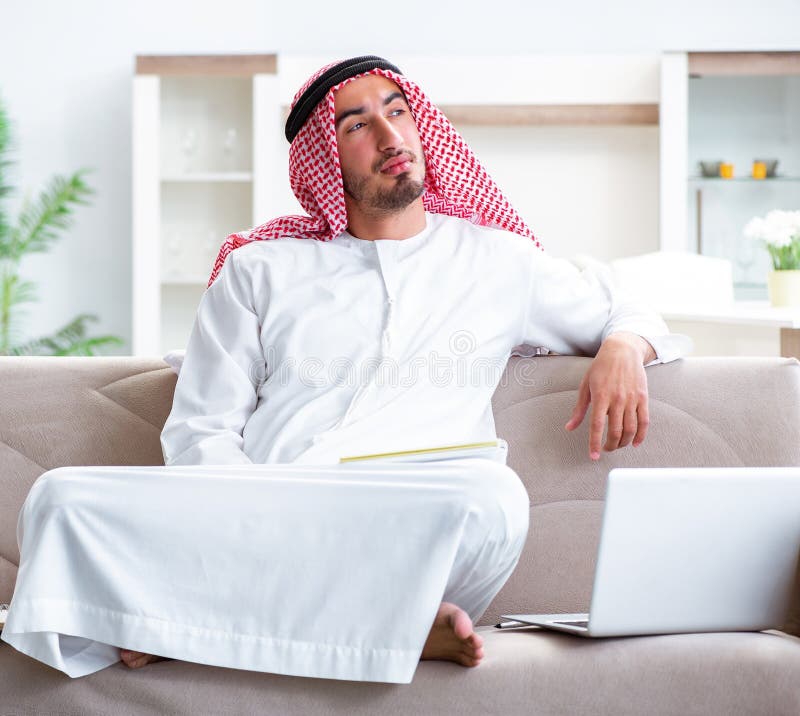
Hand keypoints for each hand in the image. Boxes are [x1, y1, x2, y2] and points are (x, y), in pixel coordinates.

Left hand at [564, 332, 655, 459]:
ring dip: (623, 442)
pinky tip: (635, 442)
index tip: (593, 456)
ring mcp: (632, 399)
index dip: (594, 444)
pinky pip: (644, 421)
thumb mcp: (585, 386)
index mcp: (600, 396)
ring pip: (630, 429)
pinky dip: (640, 435)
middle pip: (615, 431)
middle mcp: (617, 399)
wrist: (622, 351)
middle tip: (606, 449)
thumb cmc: (601, 367)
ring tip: (617, 445)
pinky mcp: (643, 398)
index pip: (596, 426)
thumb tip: (570, 427)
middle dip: (610, 446)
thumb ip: (579, 409)